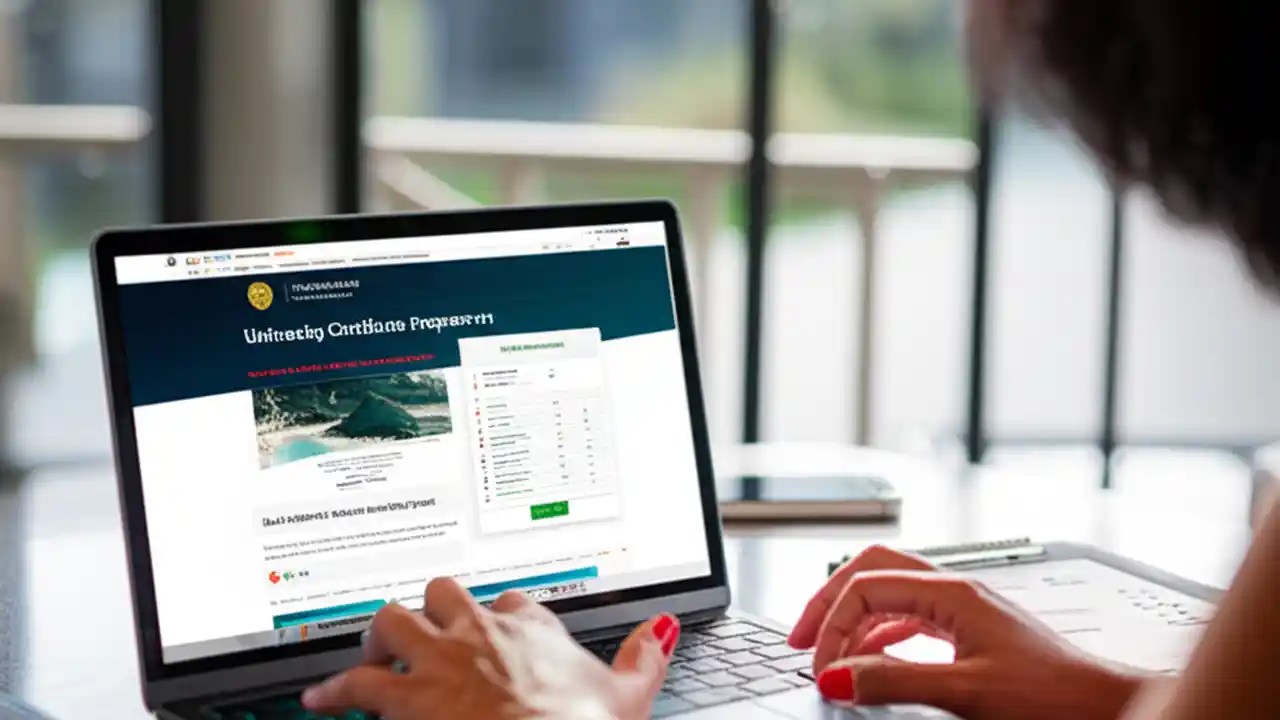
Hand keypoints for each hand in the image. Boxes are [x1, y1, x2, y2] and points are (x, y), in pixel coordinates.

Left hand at [302, 578, 678, 719]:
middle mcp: (480, 633)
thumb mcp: (630, 695)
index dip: (504, 614)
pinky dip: (334, 689)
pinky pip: (356, 681)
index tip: (502, 628)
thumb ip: (645, 656)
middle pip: (443, 591)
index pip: (514, 601)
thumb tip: (663, 630)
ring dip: (379, 636)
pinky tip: (320, 698)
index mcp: (532, 629)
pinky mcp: (403, 696)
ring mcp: (438, 661)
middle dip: (431, 607)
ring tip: (374, 652)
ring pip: (392, 619)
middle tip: (425, 630)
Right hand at [788, 545, 1142, 719]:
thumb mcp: (965, 691)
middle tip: (800, 638)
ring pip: (888, 592)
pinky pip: (908, 617)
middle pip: (871, 571)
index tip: (820, 666)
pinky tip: (872, 659)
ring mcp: (963, 607)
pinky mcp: (970, 629)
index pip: (865, 586)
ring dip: (853, 619)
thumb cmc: (1054, 695)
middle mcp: (955, 590)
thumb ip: (895, 681)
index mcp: (952, 593)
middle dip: (829, 602)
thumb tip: (838, 675)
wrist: (1104, 705)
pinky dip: (878, 634)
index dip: (832, 625)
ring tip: (829, 653)